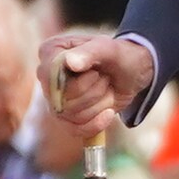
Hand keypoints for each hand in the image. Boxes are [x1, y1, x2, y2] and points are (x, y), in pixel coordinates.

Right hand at [38, 32, 153, 134]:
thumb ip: (90, 52)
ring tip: (106, 88)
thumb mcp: (109, 48)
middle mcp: (47, 77)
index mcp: (50, 52)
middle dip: (93, 91)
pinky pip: (75, 129)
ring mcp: (55, 98)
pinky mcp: (66, 116)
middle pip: (62, 100)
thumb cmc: (118, 55)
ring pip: (72, 115)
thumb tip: (69, 62)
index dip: (78, 81)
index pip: (51, 76)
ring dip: (99, 104)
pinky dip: (96, 123)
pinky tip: (109, 112)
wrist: (132, 72)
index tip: (96, 72)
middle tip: (105, 78)